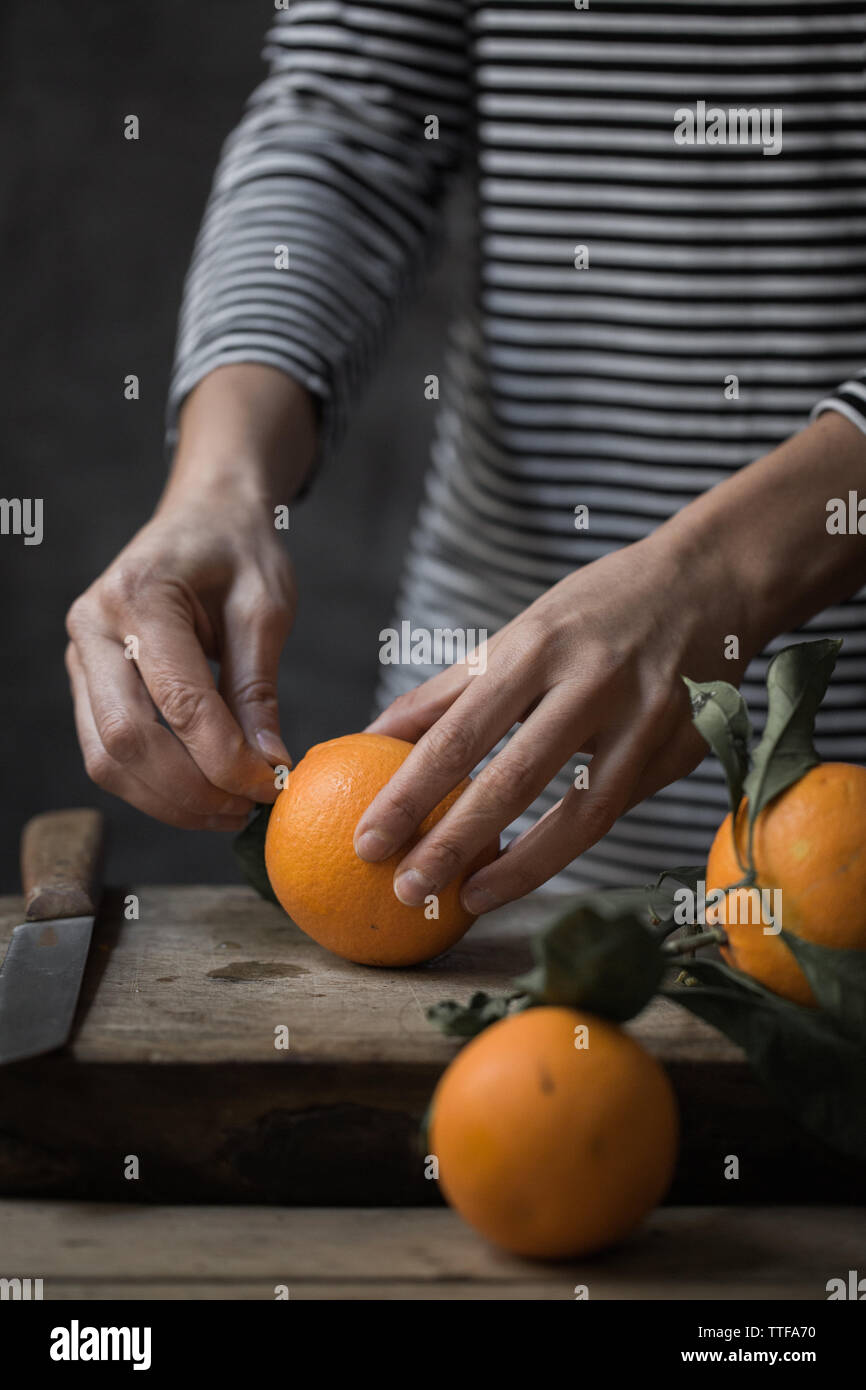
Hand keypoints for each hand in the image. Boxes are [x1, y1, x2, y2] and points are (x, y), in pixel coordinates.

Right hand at [65, 496, 292, 828]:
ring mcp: (80, 656)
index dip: (224, 756)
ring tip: (231, 809)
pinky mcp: (86, 682)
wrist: (203, 515)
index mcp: (140, 594)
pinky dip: (154, 785)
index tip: (271, 785)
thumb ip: (259, 686)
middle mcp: (92, 626)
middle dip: (190, 789)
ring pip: (106, 758)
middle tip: (249, 808)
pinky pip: (107, 751)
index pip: (176, 699)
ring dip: (169, 799)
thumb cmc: (238, 550)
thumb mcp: (265, 606)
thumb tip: (268, 766)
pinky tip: (204, 791)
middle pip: (126, 739)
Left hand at [354, 528, 757, 911]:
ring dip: (518, 868)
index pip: (461, 733)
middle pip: (514, 781)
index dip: (410, 794)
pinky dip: (569, 844)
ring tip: (467, 898)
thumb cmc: (596, 609)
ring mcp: (647, 721)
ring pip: (581, 816)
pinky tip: (528, 867)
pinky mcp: (685, 751)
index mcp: (538, 647)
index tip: (368, 840)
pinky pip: (617, 809)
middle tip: (405, 889)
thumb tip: (374, 736)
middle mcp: (593, 683)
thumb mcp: (522, 631)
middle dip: (452, 843)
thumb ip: (451, 689)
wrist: (712, 581)